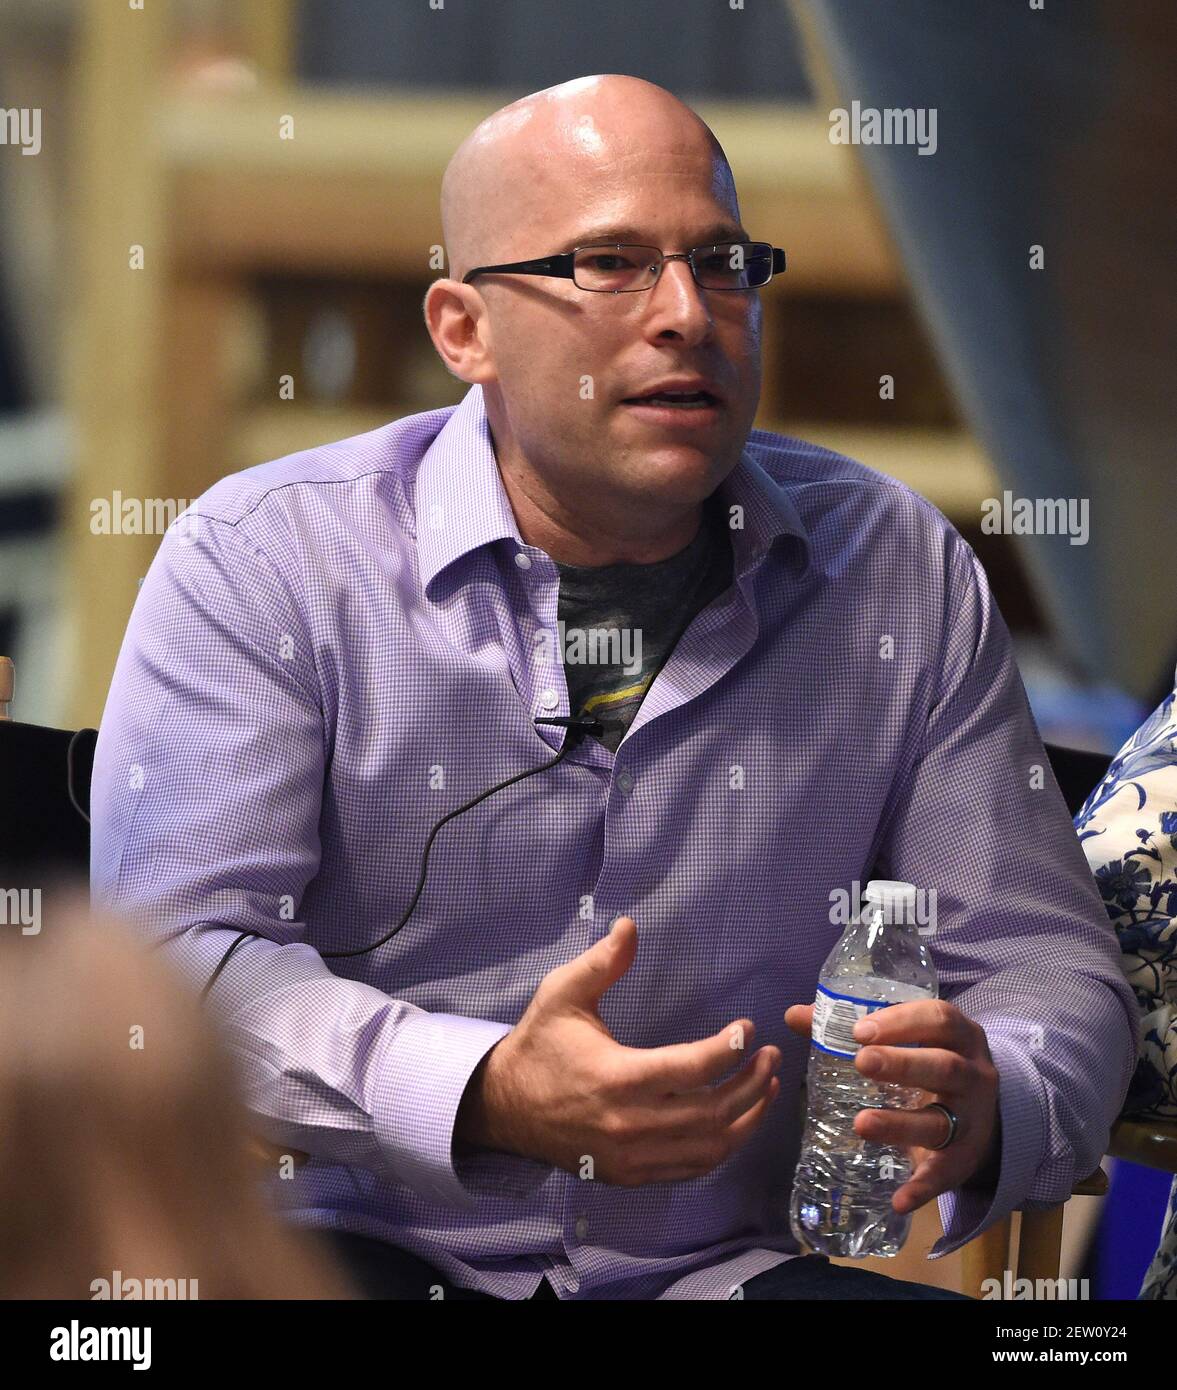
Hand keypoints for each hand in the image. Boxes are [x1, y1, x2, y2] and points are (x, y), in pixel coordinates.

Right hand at [456, 916, 782, 1184]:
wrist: (505, 1107)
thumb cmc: (539, 1046)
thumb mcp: (562, 994)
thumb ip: (601, 963)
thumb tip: (629, 926)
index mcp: (617, 1077)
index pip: (691, 1068)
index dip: (727, 1048)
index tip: (747, 1028)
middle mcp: (629, 1124)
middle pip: (712, 1111)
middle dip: (751, 1083)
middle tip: (772, 1056)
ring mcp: (632, 1156)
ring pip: (709, 1147)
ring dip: (748, 1118)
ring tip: (767, 1087)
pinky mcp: (632, 1174)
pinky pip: (691, 1167)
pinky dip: (722, 1147)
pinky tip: (738, 1120)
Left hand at [783, 999, 999, 1213]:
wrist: (983, 1116)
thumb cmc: (931, 1062)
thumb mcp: (908, 1042)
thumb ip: (854, 1028)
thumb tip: (794, 1014)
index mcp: (959, 1036)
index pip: (938, 1019)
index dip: (902, 1022)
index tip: (861, 1030)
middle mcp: (973, 1074)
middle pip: (944, 1066)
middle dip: (902, 1064)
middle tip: (862, 1062)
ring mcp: (972, 1119)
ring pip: (940, 1121)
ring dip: (901, 1124)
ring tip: (861, 1123)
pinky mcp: (965, 1159)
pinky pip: (945, 1174)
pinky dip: (922, 1187)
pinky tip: (898, 1199)